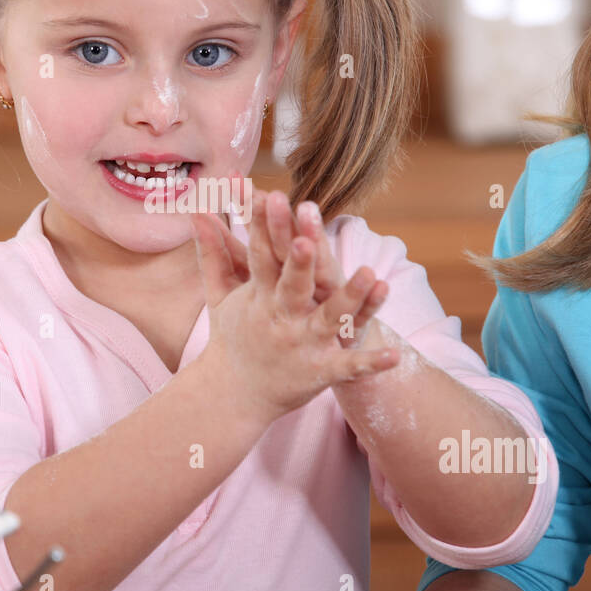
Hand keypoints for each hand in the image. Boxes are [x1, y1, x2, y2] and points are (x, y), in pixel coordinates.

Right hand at [190, 189, 398, 423]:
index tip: (268, 195)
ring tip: (371, 274)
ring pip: (329, 319)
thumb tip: (198, 211)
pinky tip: (393, 355)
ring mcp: (302, 345)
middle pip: (292, 286)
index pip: (260, 255)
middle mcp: (281, 318)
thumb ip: (212, 251)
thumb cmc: (232, 336)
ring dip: (351, 298)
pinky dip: (369, 363)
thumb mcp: (219, 294)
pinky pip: (348, 367)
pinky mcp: (319, 372)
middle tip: (307, 239)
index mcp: (259, 296)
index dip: (264, 226)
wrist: (234, 395)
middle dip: (300, 263)